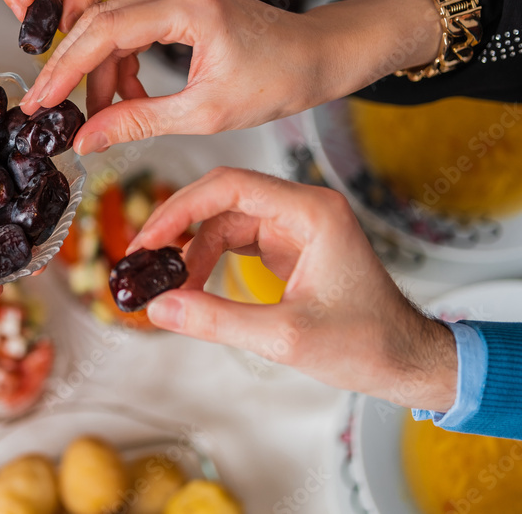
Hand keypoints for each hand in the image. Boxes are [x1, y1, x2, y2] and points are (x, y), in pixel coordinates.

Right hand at [20, 0, 441, 154]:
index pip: (104, 32)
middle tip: (48, 106)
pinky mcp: (182, 0)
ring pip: (113, 26)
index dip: (66, 68)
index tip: (40, 100)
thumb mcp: (204, 113)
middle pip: (99, 22)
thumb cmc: (277, 80)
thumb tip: (86, 139)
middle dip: (72, 68)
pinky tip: (127, 96)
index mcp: (187, 7)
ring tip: (100, 115)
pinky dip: (122, 62)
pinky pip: (134, 28)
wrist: (318, 56)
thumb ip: (139, 122)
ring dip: (100, 71)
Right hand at [131, 167, 457, 411]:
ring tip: (167, 283)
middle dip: (179, 226)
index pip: (231, 186)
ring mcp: (296, 226)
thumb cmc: (365, 343)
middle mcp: (303, 209)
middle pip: (222, 198)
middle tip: (144, 258)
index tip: (149, 237)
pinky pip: (236, 240)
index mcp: (312, 212)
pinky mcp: (289, 245)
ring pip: (225, 220)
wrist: (404, 361)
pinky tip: (190, 282)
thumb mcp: (284, 337)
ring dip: (191, 248)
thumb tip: (159, 307)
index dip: (182, 208)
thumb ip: (216, 319)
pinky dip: (208, 259)